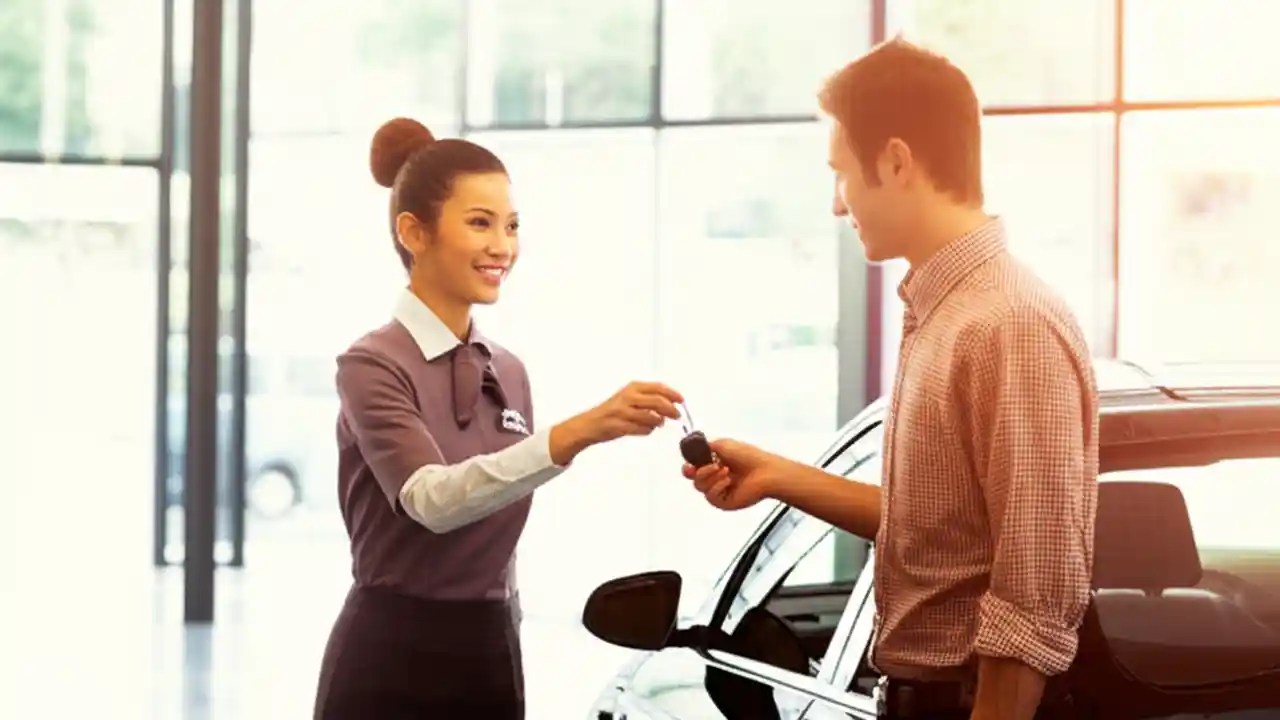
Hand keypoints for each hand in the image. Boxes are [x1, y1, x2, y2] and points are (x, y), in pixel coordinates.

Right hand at [550, 381, 683, 463]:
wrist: (590, 423)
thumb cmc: (612, 411)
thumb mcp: (630, 398)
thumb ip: (649, 400)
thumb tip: (671, 406)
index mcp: (632, 387)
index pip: (658, 387)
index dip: (672, 394)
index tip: (681, 401)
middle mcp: (628, 397)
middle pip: (658, 402)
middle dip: (671, 410)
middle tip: (677, 416)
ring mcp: (624, 412)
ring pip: (652, 417)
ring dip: (658, 422)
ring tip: (658, 424)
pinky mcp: (620, 426)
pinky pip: (643, 430)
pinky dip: (647, 430)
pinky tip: (646, 429)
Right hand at [682, 438, 780, 510]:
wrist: (765, 471)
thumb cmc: (748, 456)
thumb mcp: (723, 444)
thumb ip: (705, 447)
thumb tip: (694, 448)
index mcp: (715, 464)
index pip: (694, 468)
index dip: (689, 466)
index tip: (690, 464)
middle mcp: (716, 478)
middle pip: (694, 479)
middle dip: (699, 472)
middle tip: (709, 466)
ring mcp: (719, 491)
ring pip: (700, 487)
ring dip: (710, 476)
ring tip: (726, 470)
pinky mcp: (724, 502)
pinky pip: (710, 496)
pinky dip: (717, 486)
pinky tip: (728, 481)